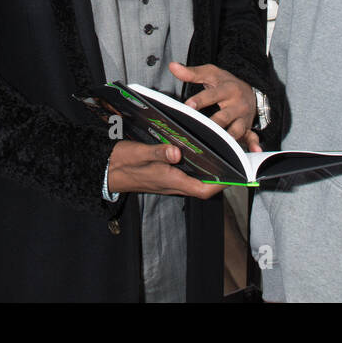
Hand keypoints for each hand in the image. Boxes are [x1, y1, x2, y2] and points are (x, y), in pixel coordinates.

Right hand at [106, 140, 222, 198]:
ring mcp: (169, 182)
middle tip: (232, 160)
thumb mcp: (139, 153)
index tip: (234, 174)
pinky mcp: (165, 177)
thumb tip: (177, 152)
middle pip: (204, 186)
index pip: (203, 190)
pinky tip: (198, 153)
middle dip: (220, 177)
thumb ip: (158, 153)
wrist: (107, 170)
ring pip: (196, 181)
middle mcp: (173, 184)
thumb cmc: (123, 163)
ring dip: (209, 172)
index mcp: (171, 180)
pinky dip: (196, 168)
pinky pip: (186, 176)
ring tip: (221, 155)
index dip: (221, 184)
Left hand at [171, 62, 258, 145]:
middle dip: (212, 124)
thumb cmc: (226, 83)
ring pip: (236, 130)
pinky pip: (252, 138)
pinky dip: (254, 144)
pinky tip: (255, 150)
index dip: (200, 100)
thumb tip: (173, 67)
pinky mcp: (247, 129)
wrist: (249, 91)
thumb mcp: (211, 74)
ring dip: (229, 138)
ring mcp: (243, 118)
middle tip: (199, 130)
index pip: (212, 95)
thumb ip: (192, 73)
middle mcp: (237, 105)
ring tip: (218, 145)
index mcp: (228, 89)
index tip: (188, 106)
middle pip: (224, 116)